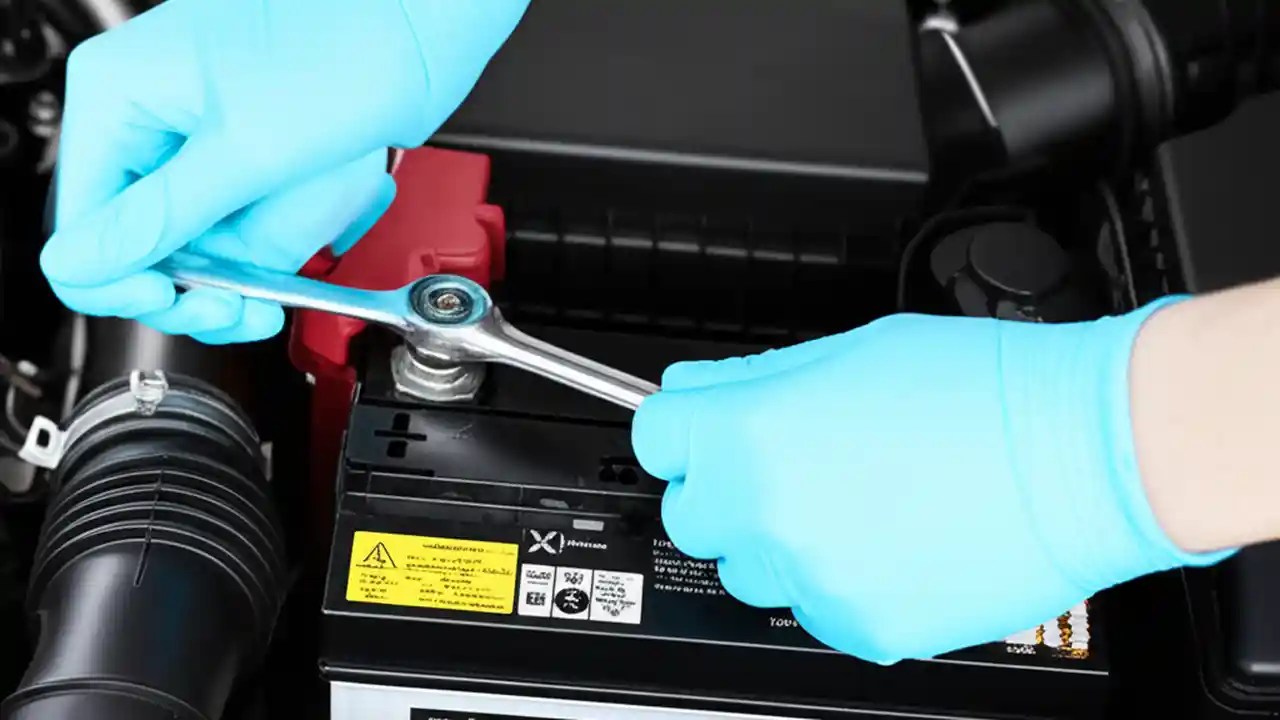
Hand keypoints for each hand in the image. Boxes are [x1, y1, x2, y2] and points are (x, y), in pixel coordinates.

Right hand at [41, 0, 527, 342]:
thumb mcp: (247, 150)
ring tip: (310, 226)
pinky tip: (325, 208)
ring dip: (267, 248)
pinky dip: (294, 229)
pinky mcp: (257, 154)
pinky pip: (257, 221)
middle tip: (248, 305)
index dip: (126, 282)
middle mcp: (153, 117)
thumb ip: (164, 216)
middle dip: (208, 278)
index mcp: (119, 96)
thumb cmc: (347, 44)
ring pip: (213, 240)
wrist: (421, 23)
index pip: (83, 227)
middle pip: (150, 244)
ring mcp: (207, 138)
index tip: (182, 301)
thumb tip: (86, 266)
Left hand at [632, 302, 1231, 663]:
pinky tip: (891, 538)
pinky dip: (840, 580)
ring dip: (782, 538)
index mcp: (753, 432)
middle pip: (692, 513)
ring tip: (856, 500)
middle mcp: (768, 512)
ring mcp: (812, 579)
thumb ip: (754, 378)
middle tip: (791, 463)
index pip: (657, 435)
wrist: (1086, 453)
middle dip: (728, 487)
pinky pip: (817, 608)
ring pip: (751, 569)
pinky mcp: (862, 627)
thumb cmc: (985, 389)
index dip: (685, 426)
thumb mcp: (851, 349)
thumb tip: (696, 388)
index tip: (703, 428)